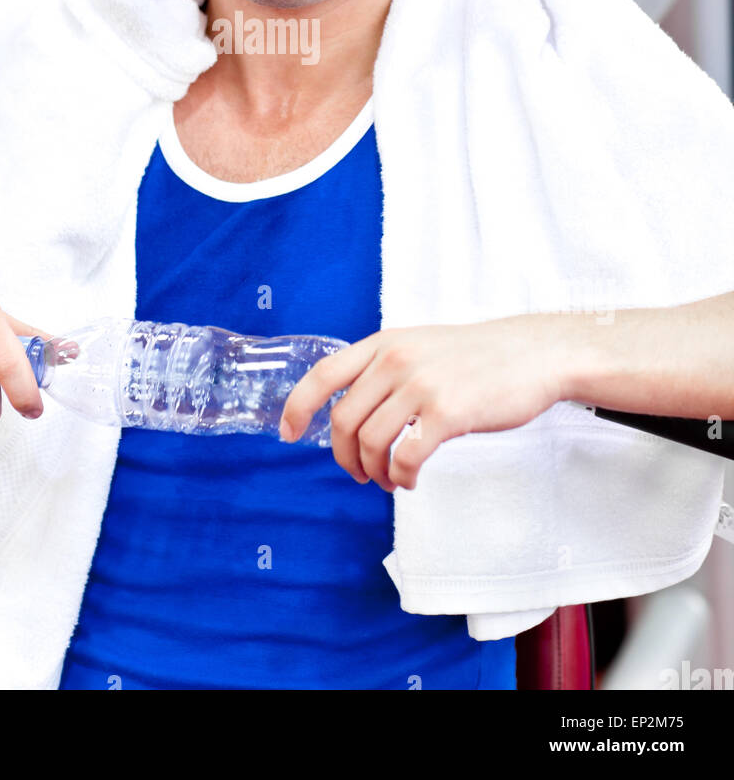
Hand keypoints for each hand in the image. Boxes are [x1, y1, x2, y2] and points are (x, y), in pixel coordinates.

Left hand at [278, 314, 565, 491]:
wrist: (534, 353)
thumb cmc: (480, 356)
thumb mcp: (422, 345)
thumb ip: (387, 368)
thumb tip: (356, 409)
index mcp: (384, 343)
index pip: (323, 374)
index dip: (298, 406)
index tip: (288, 433)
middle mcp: (396, 360)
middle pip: (344, 420)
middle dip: (345, 456)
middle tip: (360, 474)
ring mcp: (421, 385)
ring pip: (371, 443)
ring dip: (374, 472)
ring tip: (389, 480)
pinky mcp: (447, 413)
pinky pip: (405, 457)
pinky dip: (401, 478)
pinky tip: (411, 480)